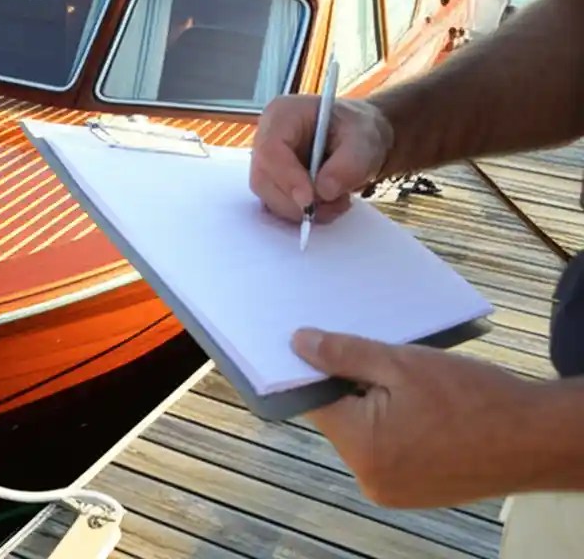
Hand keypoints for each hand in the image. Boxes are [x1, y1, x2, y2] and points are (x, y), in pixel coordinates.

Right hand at [250, 95, 393, 222]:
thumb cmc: (358, 131)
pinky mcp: (272, 182)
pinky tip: (326, 205)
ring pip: (268, 196)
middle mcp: (265, 137)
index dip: (287, 177)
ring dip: (301, 210)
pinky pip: (277, 205)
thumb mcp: (364, 140)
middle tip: (332, 205)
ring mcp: (266, 162)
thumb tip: (324, 192)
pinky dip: (301, 212)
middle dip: (295, 201)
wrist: (359, 140)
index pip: (270, 150)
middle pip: (263, 178)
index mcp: (282, 114)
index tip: (310, 201)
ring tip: (336, 203)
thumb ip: (347, 164)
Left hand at [292, 328, 541, 507]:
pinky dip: (396, 430)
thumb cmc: (474, 398)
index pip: (313, 403)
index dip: (316, 372)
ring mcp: (393, 491)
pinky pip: (388, 453)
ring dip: (376, 410)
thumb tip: (299, 343)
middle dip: (353, 390)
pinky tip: (423, 411)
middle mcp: (370, 478)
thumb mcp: (402, 363)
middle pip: (339, 421)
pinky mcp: (414, 493)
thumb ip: (345, 354)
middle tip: (385, 365)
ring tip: (412, 389)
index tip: (326, 349)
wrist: (537, 437)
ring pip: (364, 437)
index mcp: (361, 447)